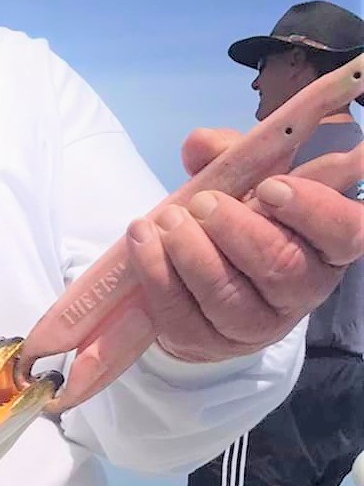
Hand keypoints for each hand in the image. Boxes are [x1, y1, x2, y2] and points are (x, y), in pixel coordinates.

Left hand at [126, 128, 363, 361]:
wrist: (203, 279)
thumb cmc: (239, 219)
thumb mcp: (244, 179)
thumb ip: (230, 154)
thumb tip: (200, 144)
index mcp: (327, 243)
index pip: (345, 231)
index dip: (312, 209)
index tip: (269, 187)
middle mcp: (303, 289)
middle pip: (280, 267)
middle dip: (235, 230)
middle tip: (202, 203)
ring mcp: (257, 323)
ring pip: (228, 296)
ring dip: (191, 254)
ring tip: (167, 220)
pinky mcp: (209, 342)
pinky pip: (182, 315)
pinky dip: (157, 275)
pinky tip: (142, 242)